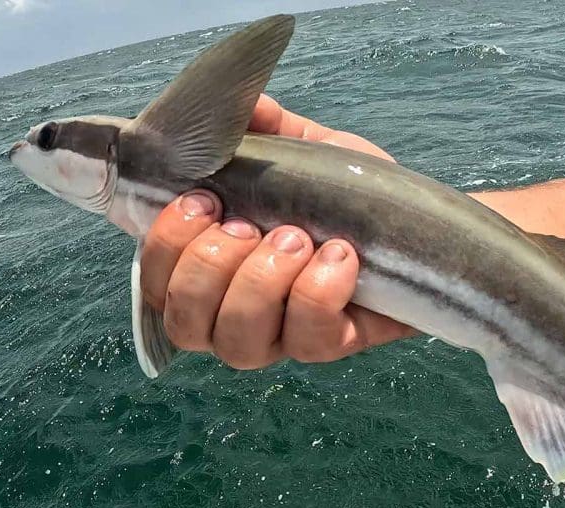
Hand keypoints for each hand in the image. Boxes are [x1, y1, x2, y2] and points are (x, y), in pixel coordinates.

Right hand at [138, 95, 416, 369]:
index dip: (165, 246)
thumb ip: (261, 126)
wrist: (412, 219)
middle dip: (210, 266)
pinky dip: (319, 291)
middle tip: (250, 224)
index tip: (204, 199)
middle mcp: (230, 314)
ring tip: (296, 238)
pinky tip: (340, 255)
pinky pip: (309, 340)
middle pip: (185, 323)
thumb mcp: (297, 149)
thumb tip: (241, 103)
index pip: (153, 284)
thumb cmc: (338, 191)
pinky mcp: (328, 346)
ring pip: (237, 345)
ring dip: (260, 283)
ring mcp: (278, 339)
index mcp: (206, 269)